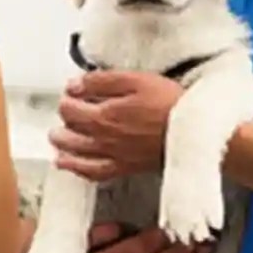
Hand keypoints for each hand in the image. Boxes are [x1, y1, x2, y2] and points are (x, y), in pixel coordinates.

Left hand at [49, 70, 183, 181]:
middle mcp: (104, 138)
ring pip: (77, 153)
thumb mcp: (136, 80)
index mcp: (105, 114)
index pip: (71, 107)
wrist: (196, 134)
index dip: (67, 98)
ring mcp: (114, 155)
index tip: (71, 92)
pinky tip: (70, 165)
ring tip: (56, 138)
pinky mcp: (126, 167)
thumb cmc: (170, 104)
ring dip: (62, 144)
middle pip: (71, 129)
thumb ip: (101, 81)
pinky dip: (78, 169)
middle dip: (64, 119)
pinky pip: (94, 172)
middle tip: (63, 111)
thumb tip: (75, 84)